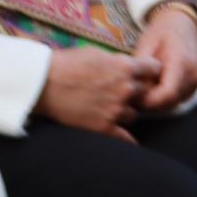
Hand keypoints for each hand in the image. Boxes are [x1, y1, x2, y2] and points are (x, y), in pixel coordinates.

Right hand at [34, 46, 159, 141]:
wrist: (41, 84)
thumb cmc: (66, 64)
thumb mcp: (97, 54)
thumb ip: (118, 62)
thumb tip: (129, 66)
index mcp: (126, 67)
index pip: (155, 69)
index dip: (150, 71)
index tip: (147, 75)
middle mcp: (125, 89)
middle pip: (147, 93)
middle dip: (139, 92)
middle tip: (128, 93)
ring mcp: (115, 109)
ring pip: (135, 114)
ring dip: (127, 112)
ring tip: (113, 110)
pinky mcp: (102, 127)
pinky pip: (125, 138)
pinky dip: (128, 140)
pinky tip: (131, 142)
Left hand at [135, 4, 196, 111]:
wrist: (183, 25)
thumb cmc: (162, 32)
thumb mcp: (146, 44)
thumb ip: (140, 66)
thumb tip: (130, 87)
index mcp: (182, 62)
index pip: (167, 93)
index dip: (147, 100)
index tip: (130, 95)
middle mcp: (193, 75)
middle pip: (168, 102)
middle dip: (147, 103)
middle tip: (130, 92)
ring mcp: (195, 82)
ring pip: (171, 104)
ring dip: (153, 102)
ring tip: (140, 88)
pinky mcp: (193, 87)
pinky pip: (175, 101)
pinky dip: (161, 100)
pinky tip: (151, 88)